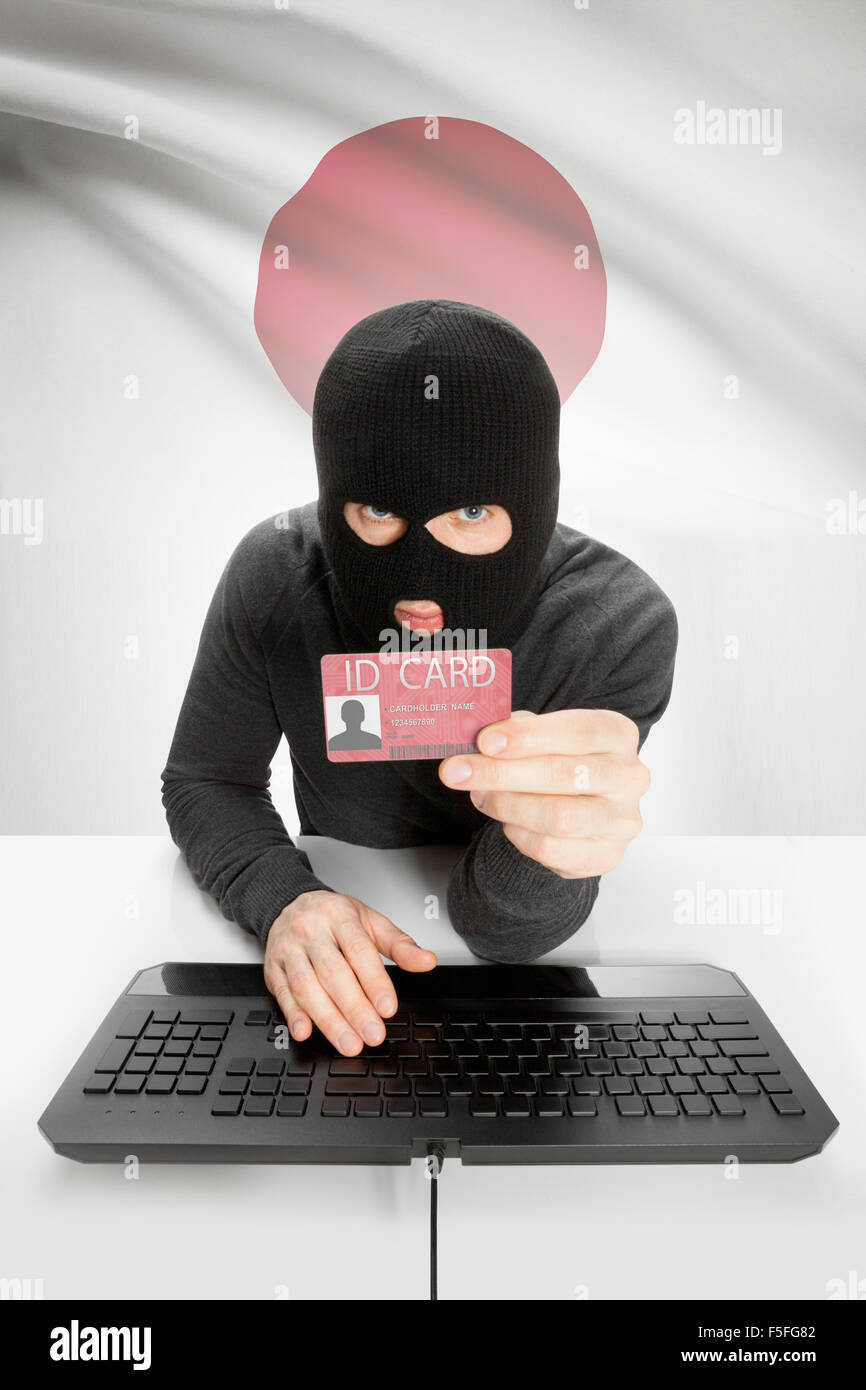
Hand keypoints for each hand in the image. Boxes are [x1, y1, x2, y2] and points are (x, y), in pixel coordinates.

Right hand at [264, 890, 436, 1055]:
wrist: (289, 902)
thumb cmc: (333, 917)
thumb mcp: (371, 921)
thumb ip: (400, 944)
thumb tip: (427, 961)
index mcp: (340, 917)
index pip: (359, 951)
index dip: (374, 981)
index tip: (387, 1007)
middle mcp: (311, 931)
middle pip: (333, 973)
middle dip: (354, 1008)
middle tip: (372, 1034)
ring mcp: (289, 949)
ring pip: (306, 986)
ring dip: (327, 1019)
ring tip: (348, 1042)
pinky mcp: (272, 967)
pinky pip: (282, 993)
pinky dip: (293, 1015)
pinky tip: (305, 1031)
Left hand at [438, 708, 649, 878]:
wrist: (577, 807)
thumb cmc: (558, 762)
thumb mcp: (541, 736)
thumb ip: (517, 732)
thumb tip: (478, 736)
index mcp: (618, 734)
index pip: (577, 731)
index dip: (528, 736)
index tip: (485, 741)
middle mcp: (630, 776)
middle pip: (563, 775)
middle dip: (502, 773)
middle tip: (458, 771)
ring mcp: (623, 819)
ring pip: (558, 816)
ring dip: (508, 805)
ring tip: (481, 795)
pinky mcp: (607, 855)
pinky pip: (551, 848)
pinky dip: (518, 834)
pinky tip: (507, 820)